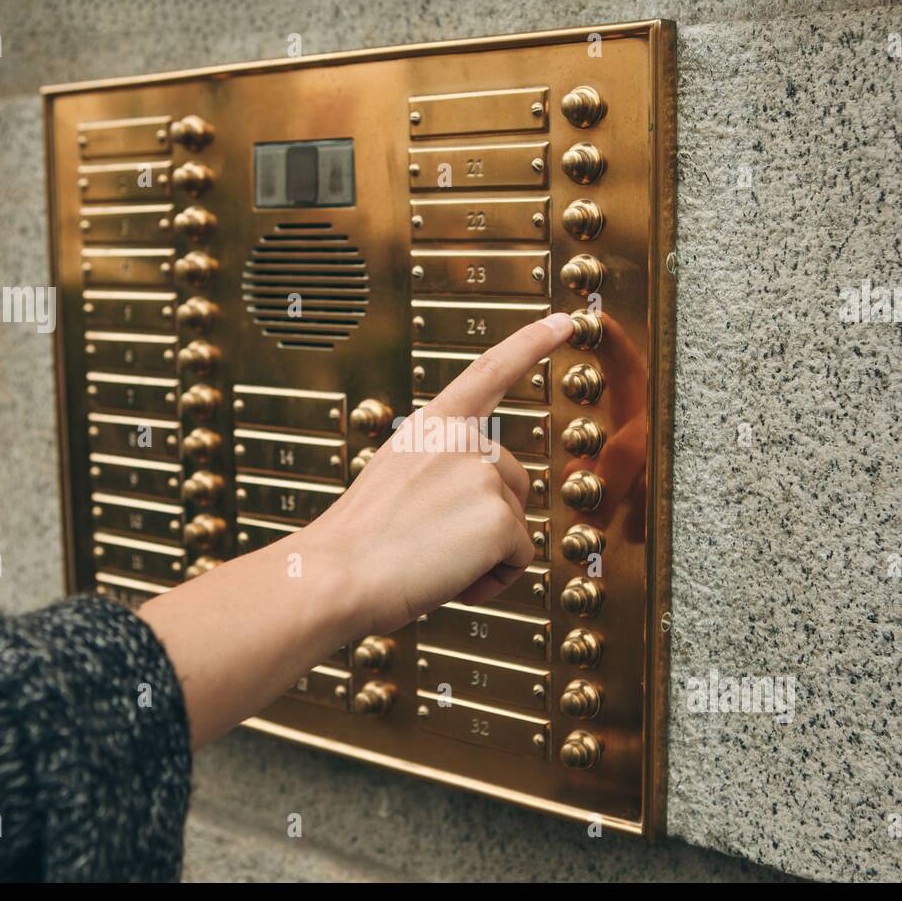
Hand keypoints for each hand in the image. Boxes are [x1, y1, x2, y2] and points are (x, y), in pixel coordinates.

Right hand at [141, 312, 573, 747]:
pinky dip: (492, 580)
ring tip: (431, 558)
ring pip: (516, 524)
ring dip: (486, 553)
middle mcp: (462, 438)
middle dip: (486, 521)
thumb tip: (481, 502)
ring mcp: (483, 473)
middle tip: (429, 541)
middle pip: (514, 483)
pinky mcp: (499, 516)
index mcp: (431, 425)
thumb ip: (440, 471)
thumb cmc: (358, 543)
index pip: (489, 372)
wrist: (336, 574)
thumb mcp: (395, 480)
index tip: (564, 320)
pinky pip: (519, 559)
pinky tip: (448, 575)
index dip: (531, 343)